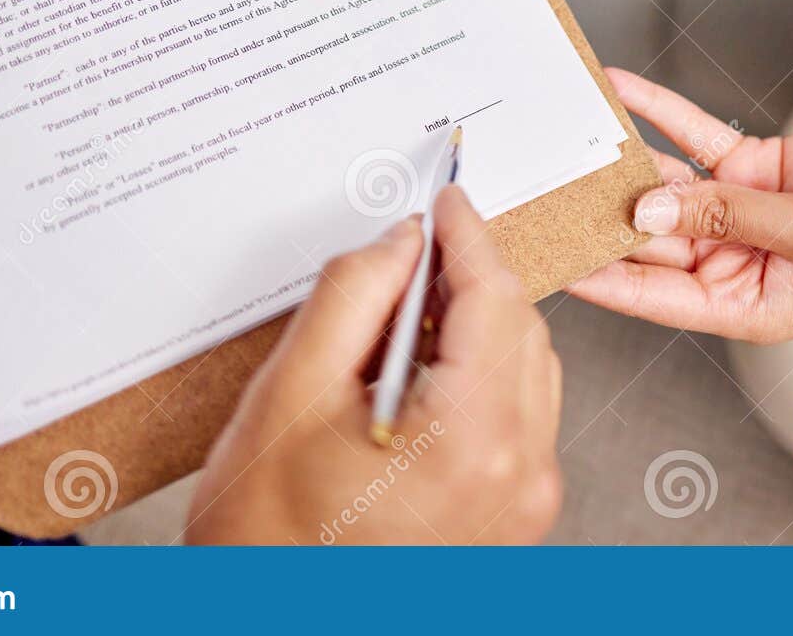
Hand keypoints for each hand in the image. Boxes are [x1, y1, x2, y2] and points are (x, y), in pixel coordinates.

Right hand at [186, 187, 562, 544]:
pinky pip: (517, 416)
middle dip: (468, 281)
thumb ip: (353, 296)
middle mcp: (517, 476)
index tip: (448, 199)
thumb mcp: (290, 396)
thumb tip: (400, 243)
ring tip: (398, 327)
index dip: (467, 236)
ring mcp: (523, 503)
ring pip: (525, 369)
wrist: (267, 625)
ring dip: (475, 328)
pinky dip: (478, 378)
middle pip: (519, 330)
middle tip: (408, 256)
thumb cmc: (267, 544)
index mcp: (470, 443)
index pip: (494, 299)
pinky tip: (416, 376)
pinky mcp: (512, 517)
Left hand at [569, 70, 792, 343]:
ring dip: (623, 157)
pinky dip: (661, 113)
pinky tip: (620, 88)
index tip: (543, 255)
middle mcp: (743, 264)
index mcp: (754, 306)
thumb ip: (726, 218)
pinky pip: (697, 138)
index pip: (655, 297)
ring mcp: (750, 211)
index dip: (597, 276)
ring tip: (565, 130)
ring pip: (668, 184)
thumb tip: (647, 213)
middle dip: (599, 213)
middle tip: (537, 181)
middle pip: (652, 240)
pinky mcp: (764, 165)